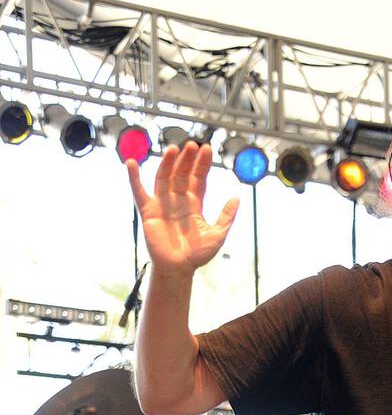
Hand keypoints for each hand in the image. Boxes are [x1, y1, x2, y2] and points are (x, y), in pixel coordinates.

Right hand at [126, 141, 239, 275]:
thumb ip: (226, 217)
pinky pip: (139, 192)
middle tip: (192, 145)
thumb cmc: (197, 255)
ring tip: (173, 149)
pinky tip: (132, 163)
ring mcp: (162, 203)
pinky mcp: (148, 211)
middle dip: (187, 160)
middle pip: (181, 174)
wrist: (179, 269)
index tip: (207, 149)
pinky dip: (134, 178)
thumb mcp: (217, 235)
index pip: (198, 178)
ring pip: (164, 178)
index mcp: (194, 204)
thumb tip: (236, 198)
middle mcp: (177, 200)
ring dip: (168, 163)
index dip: (202, 164)